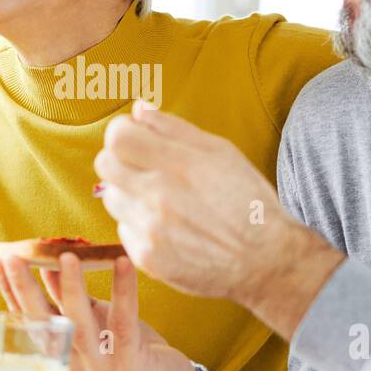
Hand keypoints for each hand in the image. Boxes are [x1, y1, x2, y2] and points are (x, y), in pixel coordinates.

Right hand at [0, 251, 215, 370]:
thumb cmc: (129, 348)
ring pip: (79, 325)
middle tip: (13, 258)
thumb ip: (71, 298)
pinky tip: (122, 263)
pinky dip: (123, 290)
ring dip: (70, 289)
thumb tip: (50, 263)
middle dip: (24, 290)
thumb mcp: (96, 320)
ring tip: (66, 255)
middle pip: (44, 324)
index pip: (28, 319)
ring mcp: (101, 365)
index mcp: (62, 348)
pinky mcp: (129, 363)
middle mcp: (75, 360)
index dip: (11, 290)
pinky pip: (124, 321)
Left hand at [94, 101, 344, 334]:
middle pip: (104, 164)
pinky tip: (167, 226)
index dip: (123, 131)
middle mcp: (158, 196)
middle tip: (144, 166)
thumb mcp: (221, 152)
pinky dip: (140, 224)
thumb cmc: (248, 201)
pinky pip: (124, 229)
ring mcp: (150, 230)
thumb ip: (174, 128)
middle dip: (120, 159)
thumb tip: (139, 110)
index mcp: (178, 164)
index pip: (117, 136)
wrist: (265, 260)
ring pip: (112, 198)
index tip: (136, 137)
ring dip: (129, 193)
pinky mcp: (147, 258)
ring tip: (161, 199)